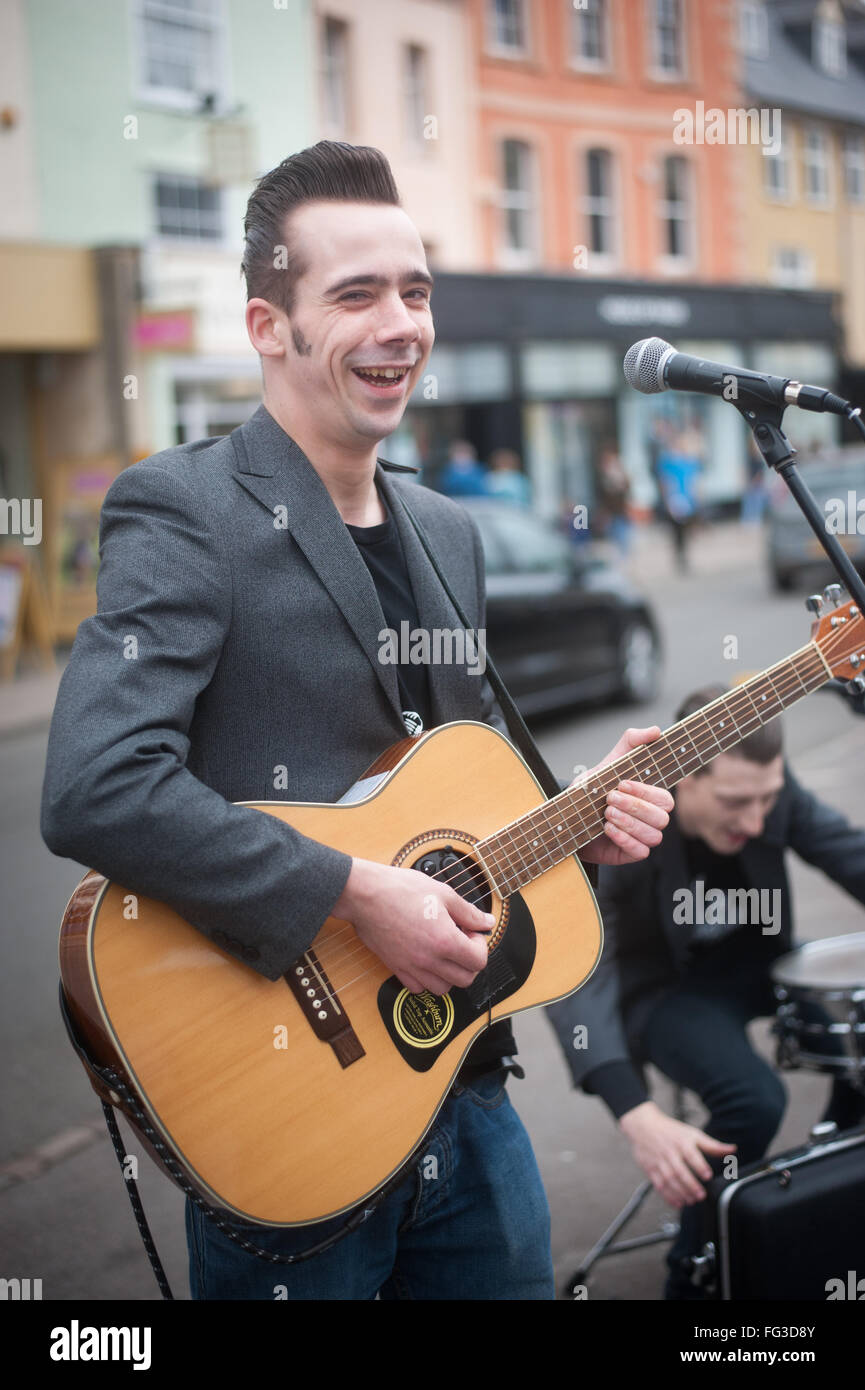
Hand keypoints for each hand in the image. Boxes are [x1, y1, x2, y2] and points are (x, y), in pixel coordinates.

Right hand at [331, 858, 492, 994]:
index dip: (480, 946)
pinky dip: (426, 979)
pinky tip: (425, 960)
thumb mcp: (443, 894)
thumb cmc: (400, 890)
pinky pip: (417, 988)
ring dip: (450, 973)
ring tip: (444, 952)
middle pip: (465, 979)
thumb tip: (486, 922)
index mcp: (445, 940)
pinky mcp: (396, 967)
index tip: (471, 932)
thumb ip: (469, 913)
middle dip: (469, 962)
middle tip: (461, 941)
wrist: (365, 895)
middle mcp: (429, 959)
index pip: (479, 961)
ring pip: (442, 988)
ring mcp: (411, 966)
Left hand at [574, 725, 673, 865]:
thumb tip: (655, 730)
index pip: (664, 798)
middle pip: (662, 818)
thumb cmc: (591, 792)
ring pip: (653, 836)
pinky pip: (641, 852)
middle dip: (635, 807)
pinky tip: (608, 829)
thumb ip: (631, 742)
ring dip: (629, 823)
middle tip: (610, 799)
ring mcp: (641, 837)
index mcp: (649, 798)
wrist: (567, 817)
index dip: (645, 792)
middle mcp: (649, 818)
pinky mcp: (630, 853)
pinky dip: (625, 840)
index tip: (622, 783)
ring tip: (607, 814)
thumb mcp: (608, 763)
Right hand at [619, 1101, 736, 1207]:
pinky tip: (677, 1203)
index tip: (707, 1176)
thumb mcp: (693, 1134)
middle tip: (701, 1195)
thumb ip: (712, 1145)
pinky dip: (667, 1196)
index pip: (691, 1155)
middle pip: (680, 1171)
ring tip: (691, 1201)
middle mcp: (669, 1152)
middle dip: (690, 1185)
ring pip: (669, 1180)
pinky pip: (658, 1184)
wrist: (644, 1125)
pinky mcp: (650, 1169)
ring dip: (680, 1193)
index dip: (699, 1165)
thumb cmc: (671, 1131)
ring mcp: (658, 1161)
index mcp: (682, 1143)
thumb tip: (733, 1149)